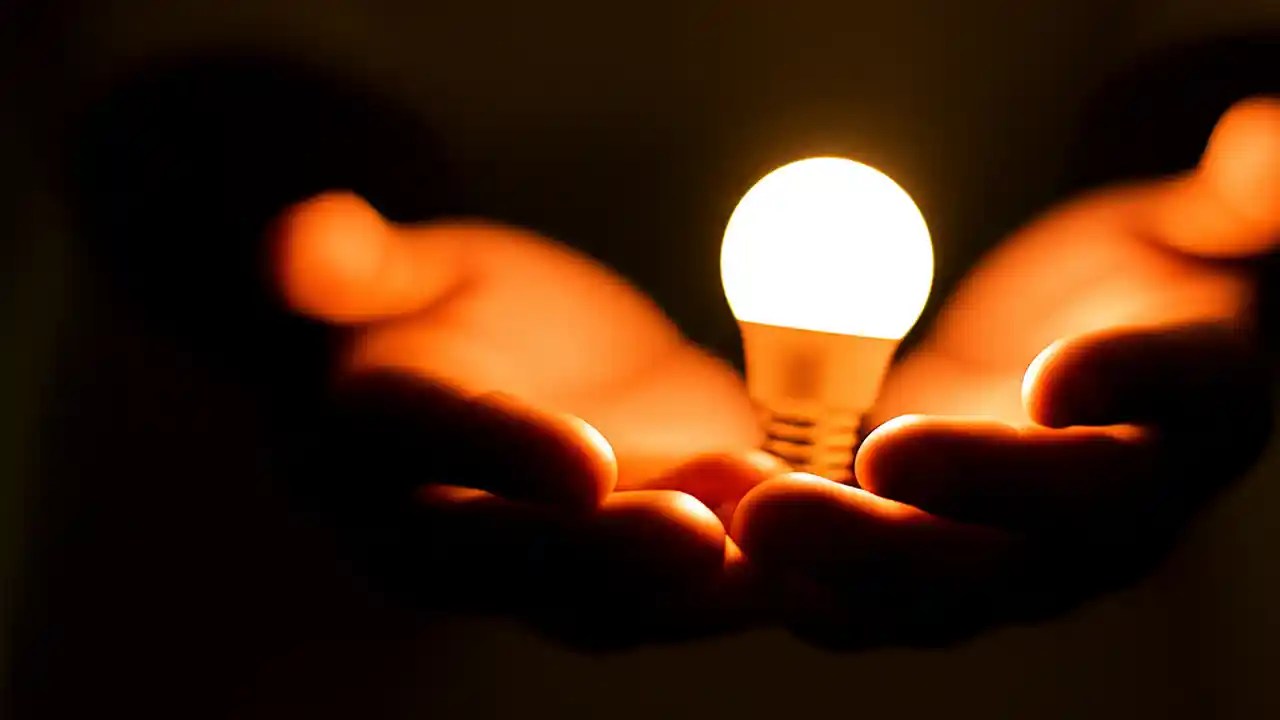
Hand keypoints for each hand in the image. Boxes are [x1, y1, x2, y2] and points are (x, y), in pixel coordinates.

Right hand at [271, 195, 777, 646]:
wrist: (502, 377)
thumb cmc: (445, 317)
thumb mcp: (409, 273)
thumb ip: (357, 268)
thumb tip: (295, 243)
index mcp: (380, 456)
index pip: (435, 458)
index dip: (503, 460)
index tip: (581, 465)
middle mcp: (456, 540)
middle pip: (531, 563)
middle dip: (617, 557)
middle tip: (703, 534)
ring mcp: (553, 570)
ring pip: (623, 597)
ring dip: (707, 581)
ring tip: (788, 536)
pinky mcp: (640, 569)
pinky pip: (696, 585)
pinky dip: (760, 570)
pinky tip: (830, 533)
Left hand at [732, 97, 1279, 646]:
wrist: (1071, 376)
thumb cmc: (1136, 292)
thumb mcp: (1198, 235)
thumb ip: (1244, 203)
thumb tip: (1268, 136)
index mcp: (1198, 419)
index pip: (1183, 405)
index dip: (1131, 387)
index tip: (1058, 373)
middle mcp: (1109, 516)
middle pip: (1046, 529)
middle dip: (965, 501)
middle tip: (883, 453)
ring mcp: (1006, 558)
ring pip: (936, 584)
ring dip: (850, 557)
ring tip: (764, 517)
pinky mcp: (913, 560)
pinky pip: (857, 584)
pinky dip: (794, 568)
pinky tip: (726, 529)